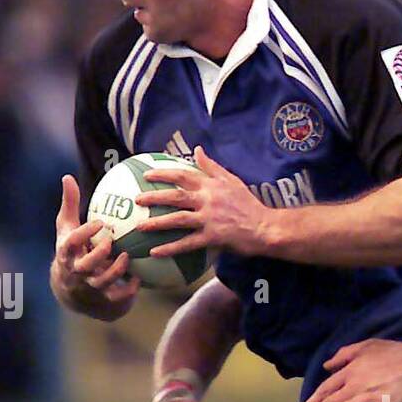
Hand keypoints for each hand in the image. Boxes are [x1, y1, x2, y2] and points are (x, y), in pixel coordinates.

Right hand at [54, 175, 139, 304]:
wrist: (70, 288)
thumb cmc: (72, 249)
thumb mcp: (67, 228)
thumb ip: (70, 204)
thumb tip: (67, 176)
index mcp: (67, 252)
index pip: (71, 243)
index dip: (84, 234)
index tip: (99, 222)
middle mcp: (76, 271)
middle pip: (85, 266)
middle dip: (98, 255)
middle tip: (112, 240)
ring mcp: (89, 286)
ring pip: (102, 281)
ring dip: (115, 270)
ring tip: (127, 257)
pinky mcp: (102, 298)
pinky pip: (117, 297)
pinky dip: (128, 290)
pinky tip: (140, 279)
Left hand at [135, 146, 268, 258]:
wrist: (264, 227)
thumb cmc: (249, 204)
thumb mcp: (232, 180)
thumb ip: (212, 166)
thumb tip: (197, 149)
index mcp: (211, 186)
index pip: (183, 175)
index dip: (163, 174)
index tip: (147, 175)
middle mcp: (208, 200)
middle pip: (176, 197)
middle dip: (154, 197)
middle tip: (137, 200)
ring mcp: (209, 219)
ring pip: (178, 219)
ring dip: (157, 223)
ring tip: (140, 227)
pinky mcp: (212, 237)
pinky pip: (187, 244)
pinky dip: (170, 248)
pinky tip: (155, 252)